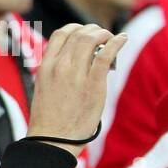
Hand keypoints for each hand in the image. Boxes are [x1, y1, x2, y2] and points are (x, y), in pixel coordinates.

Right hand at [26, 23, 127, 158]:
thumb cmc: (49, 119)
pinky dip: (117, 42)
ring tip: (112, 39)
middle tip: (102, 36)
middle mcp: (59, 66)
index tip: (85, 33)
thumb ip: (57, 73)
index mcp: (45, 67)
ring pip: (91, 39)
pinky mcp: (93, 84)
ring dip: (105, 34)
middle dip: (93, 30)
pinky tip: (123, 39)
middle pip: (78, 33)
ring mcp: (75, 74)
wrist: (51, 139)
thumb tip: (77, 62)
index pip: (60, 34)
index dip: (75, 28)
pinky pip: (106, 54)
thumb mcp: (44, 88)